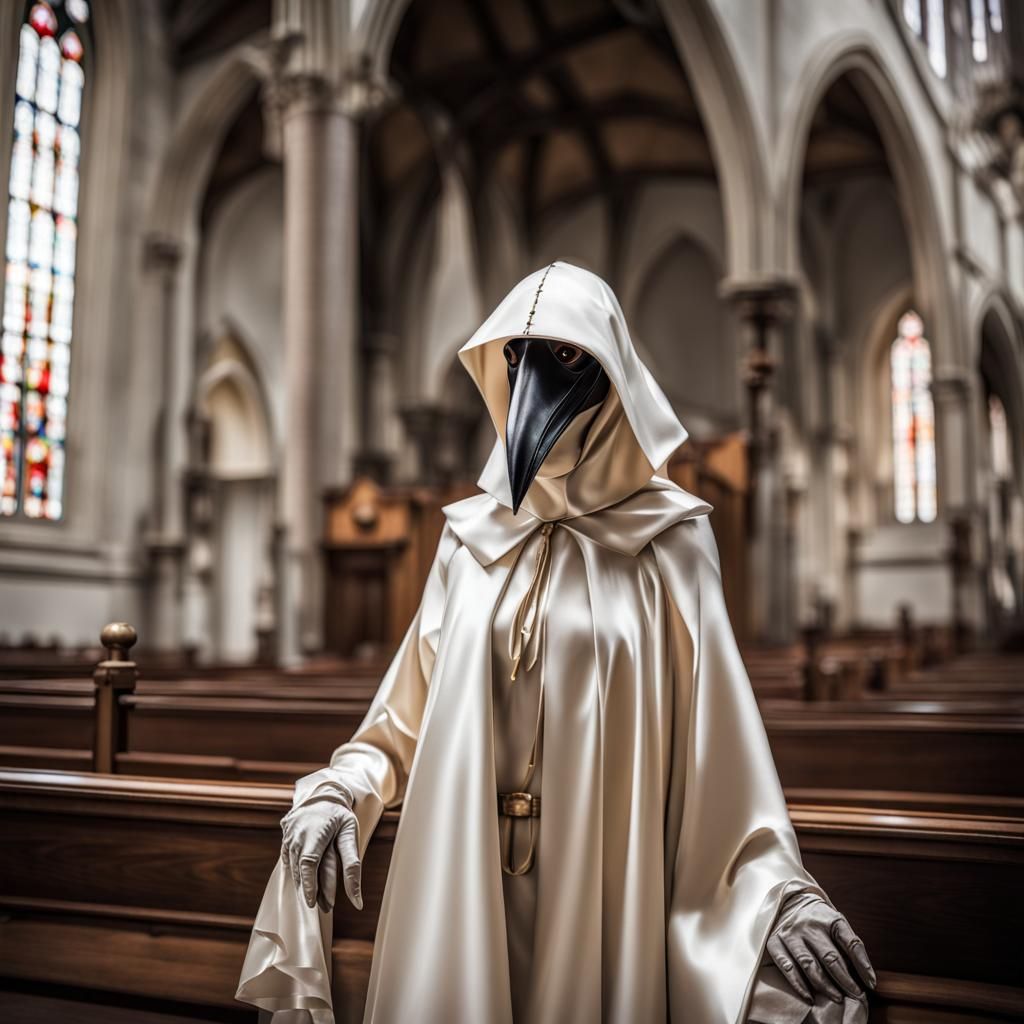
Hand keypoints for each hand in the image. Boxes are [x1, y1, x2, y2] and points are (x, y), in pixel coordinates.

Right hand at [280, 788, 362, 912]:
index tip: (313, 903)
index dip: (309, 885)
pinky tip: (304, 881)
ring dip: (304, 883)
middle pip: (302, 869)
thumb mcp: (351, 833)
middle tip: (323, 907)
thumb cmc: (340, 814)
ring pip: (294, 866)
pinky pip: (288, 859)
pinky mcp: (285, 837)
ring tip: (316, 897)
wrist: (322, 793)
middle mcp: (299, 834)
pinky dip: (297, 872)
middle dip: (311, 890)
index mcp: (315, 831)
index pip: (309, 863)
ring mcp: (289, 835)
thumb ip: (353, 867)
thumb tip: (358, 902)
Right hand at [766, 893, 875, 1004]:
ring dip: (825, 985)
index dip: (862, 965)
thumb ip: (851, 946)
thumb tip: (868, 979)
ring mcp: (790, 933)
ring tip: (837, 998)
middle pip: (830, 957)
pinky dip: (798, 984)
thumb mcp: (838, 924)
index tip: (870, 984)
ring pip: (809, 964)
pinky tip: (809, 997)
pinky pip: (787, 967)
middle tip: (855, 996)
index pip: (851, 943)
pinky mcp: (774, 942)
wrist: (789, 903)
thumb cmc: (819, 920)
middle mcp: (808, 925)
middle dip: (845, 980)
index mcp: (829, 919)